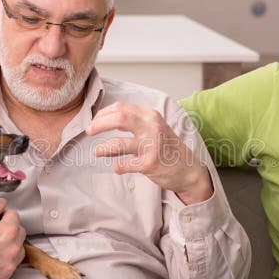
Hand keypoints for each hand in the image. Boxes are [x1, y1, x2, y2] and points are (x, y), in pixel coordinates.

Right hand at [0, 199, 25, 278]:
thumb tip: (2, 203)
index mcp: (7, 231)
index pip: (14, 215)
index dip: (3, 214)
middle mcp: (13, 248)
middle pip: (20, 231)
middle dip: (9, 228)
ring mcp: (10, 264)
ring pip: (19, 248)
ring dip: (11, 243)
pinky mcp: (6, 275)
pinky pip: (13, 263)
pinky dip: (6, 258)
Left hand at [86, 102, 212, 204]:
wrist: (189, 170)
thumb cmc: (168, 148)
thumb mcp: (155, 127)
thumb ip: (135, 121)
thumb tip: (105, 119)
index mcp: (151, 116)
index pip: (121, 108)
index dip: (103, 114)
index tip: (94, 121)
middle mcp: (152, 127)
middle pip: (119, 118)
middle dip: (99, 124)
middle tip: (89, 131)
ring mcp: (151, 146)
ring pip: (119, 144)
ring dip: (103, 148)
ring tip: (97, 151)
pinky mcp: (150, 164)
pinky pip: (126, 164)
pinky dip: (118, 166)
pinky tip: (117, 167)